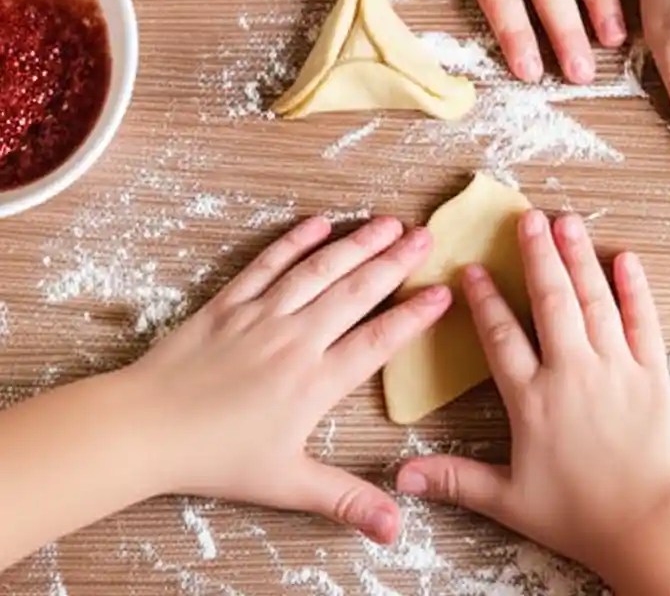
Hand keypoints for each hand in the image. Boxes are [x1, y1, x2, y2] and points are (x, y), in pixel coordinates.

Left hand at [124, 216, 451, 543]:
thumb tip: (394, 529)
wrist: (142, 429)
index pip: (378, 340)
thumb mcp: (286, 484)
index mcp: (315, 383)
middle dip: (396, 262)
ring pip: (319, 270)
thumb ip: (345, 499)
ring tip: (388, 223)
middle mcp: (294, 341)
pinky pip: (267, 264)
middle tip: (426, 237)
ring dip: (357, 243)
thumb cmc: (213, 458)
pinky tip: (319, 225)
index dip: (415, 315)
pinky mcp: (228, 304)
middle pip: (356, 292)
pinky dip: (295, 242)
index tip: (443, 293)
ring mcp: (260, 317)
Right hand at [395, 210, 669, 573]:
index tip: (474, 270)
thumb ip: (455, 479)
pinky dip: (634, 288)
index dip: (484, 300)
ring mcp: (616, 368)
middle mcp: (572, 372)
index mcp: (532, 400)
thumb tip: (400, 477)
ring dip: (578, 258)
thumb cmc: (582, 517)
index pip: (500, 337)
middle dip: (536, 256)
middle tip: (526, 218)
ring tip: (566, 222)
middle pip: (550, 301)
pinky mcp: (654, 374)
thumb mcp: (509, 501)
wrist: (653, 522)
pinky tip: (625, 259)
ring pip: (594, 300)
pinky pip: (643, 321)